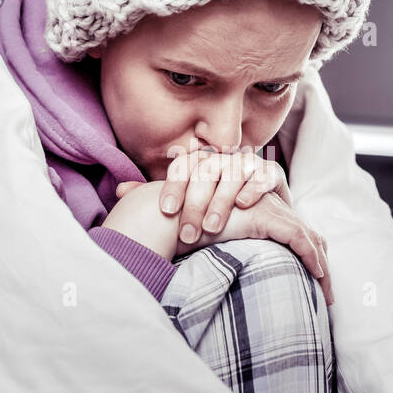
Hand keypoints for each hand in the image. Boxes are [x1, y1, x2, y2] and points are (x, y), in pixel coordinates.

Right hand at [113, 182, 332, 304]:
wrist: (174, 220)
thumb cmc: (190, 235)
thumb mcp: (220, 249)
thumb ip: (237, 255)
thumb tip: (241, 287)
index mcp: (262, 215)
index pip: (297, 236)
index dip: (310, 259)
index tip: (316, 287)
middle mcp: (269, 209)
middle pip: (309, 236)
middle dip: (322, 266)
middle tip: (327, 297)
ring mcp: (268, 210)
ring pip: (309, 238)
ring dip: (321, 267)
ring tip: (326, 293)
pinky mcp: (264, 215)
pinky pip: (298, 237)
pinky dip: (310, 255)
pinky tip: (316, 273)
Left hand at [157, 147, 292, 248]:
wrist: (265, 209)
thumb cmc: (220, 207)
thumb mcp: (191, 201)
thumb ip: (161, 197)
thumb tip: (121, 191)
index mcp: (202, 162)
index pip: (184, 167)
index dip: (174, 186)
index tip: (166, 211)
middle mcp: (224, 158)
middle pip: (206, 173)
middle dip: (195, 204)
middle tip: (187, 234)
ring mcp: (248, 164)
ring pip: (232, 176)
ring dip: (221, 202)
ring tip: (211, 228)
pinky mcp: (272, 173)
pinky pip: (263, 176)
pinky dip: (253, 189)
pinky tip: (243, 205)